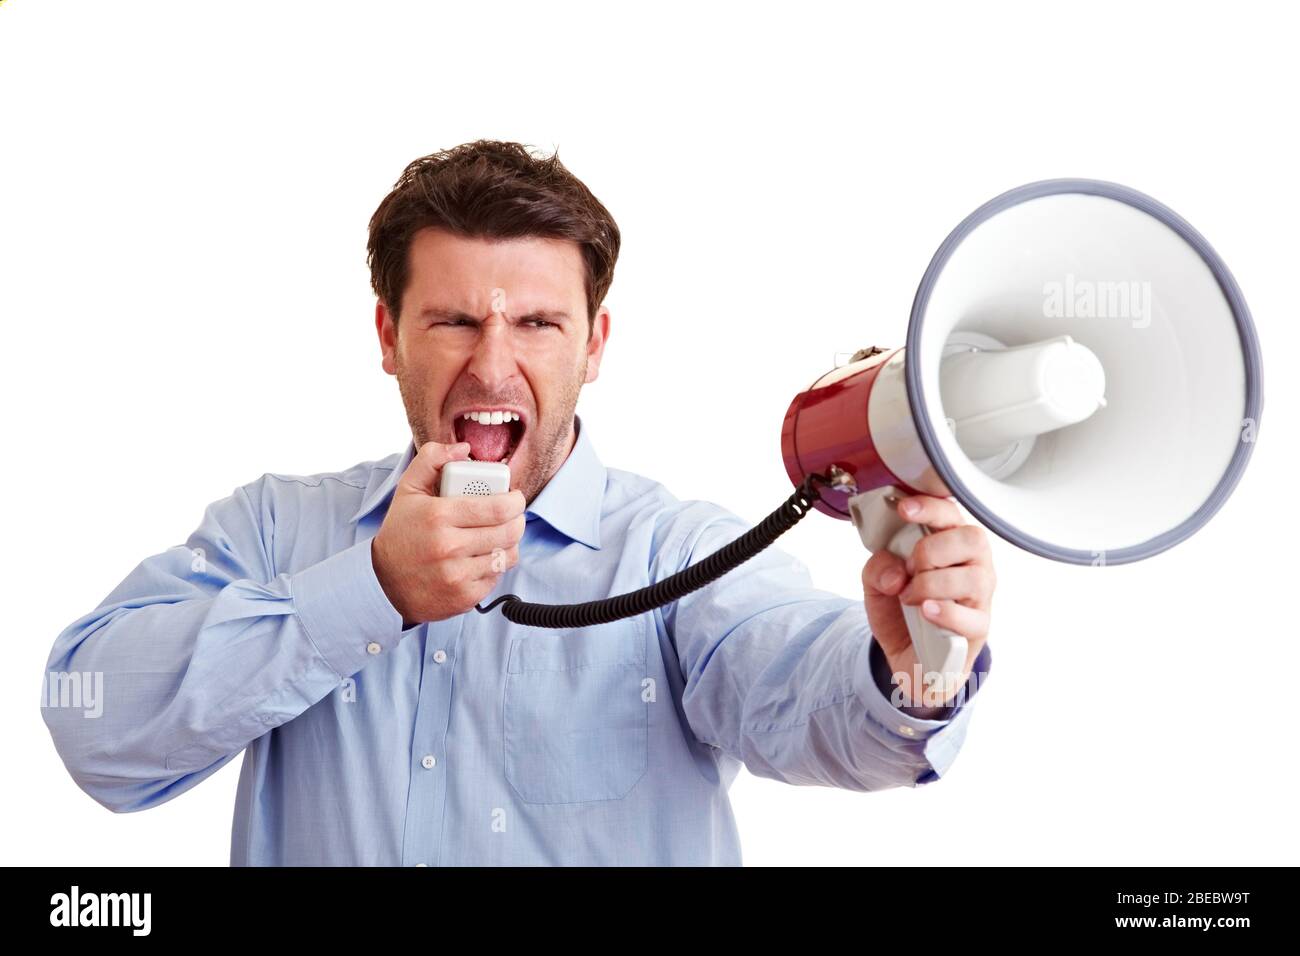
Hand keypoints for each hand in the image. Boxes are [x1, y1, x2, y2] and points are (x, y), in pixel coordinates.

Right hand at [372, 440, 525, 626]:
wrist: (384, 582)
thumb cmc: (402, 532)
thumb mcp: (408, 489)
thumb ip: (433, 459)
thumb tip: (463, 449)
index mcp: (438, 516)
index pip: (498, 507)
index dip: (516, 500)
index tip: (515, 497)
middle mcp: (449, 547)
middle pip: (509, 531)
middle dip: (518, 520)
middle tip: (512, 516)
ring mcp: (457, 575)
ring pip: (508, 555)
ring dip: (509, 543)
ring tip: (497, 536)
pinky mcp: (465, 597)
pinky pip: (497, 576)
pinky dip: (495, 566)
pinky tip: (481, 558)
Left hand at [861, 494, 994, 708]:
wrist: (906, 658)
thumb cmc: (901, 613)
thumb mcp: (876, 585)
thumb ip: (877, 568)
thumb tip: (896, 573)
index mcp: (949, 545)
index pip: (950, 514)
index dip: (930, 507)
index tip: (904, 510)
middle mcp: (972, 565)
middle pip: (973, 538)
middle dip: (932, 549)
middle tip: (910, 568)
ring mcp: (979, 598)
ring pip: (975, 577)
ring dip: (933, 584)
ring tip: (910, 597)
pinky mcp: (979, 629)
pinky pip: (972, 617)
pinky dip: (945, 612)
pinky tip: (926, 612)